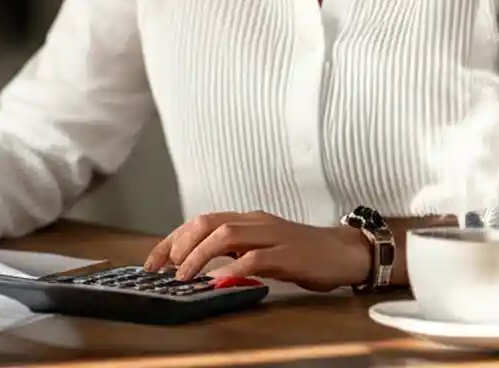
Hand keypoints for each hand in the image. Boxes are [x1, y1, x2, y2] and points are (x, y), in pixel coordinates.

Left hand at [142, 210, 370, 291]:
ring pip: (225, 234)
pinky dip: (233, 269)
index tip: (154, 260)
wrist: (344, 252)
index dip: (174, 239)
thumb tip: (200, 265)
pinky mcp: (287, 253)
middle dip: (179, 243)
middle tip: (163, 267)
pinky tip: (218, 281)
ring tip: (183, 275)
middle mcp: (255, 221)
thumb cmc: (301, 252)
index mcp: (246, 218)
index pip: (201, 221)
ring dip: (199, 255)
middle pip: (207, 222)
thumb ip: (234, 251)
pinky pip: (254, 258)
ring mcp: (271, 235)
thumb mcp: (261, 247)